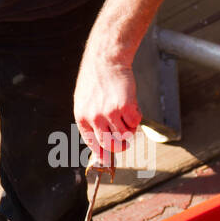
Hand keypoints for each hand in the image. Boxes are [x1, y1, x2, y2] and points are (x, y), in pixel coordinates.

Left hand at [74, 46, 141, 165]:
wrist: (105, 60)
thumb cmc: (96, 80)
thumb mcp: (85, 101)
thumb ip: (91, 120)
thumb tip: (101, 144)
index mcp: (82, 118)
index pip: (93, 144)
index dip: (102, 154)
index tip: (108, 160)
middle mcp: (94, 118)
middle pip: (110, 145)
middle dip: (120, 146)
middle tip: (126, 143)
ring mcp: (109, 113)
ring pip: (125, 134)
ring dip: (130, 129)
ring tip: (127, 116)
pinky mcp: (124, 106)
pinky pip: (135, 122)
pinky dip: (137, 118)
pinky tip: (133, 106)